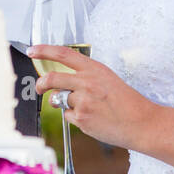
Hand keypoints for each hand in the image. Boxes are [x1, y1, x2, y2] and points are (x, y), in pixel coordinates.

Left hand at [28, 45, 156, 150]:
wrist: (141, 122)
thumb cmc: (127, 101)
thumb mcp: (108, 79)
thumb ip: (86, 77)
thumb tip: (64, 83)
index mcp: (94, 69)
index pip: (63, 54)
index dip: (44, 50)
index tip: (32, 50)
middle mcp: (86, 82)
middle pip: (51, 79)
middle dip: (41, 84)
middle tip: (40, 87)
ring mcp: (83, 102)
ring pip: (58, 100)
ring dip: (63, 103)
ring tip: (84, 107)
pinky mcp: (81, 119)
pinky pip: (67, 116)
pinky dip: (75, 117)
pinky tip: (93, 118)